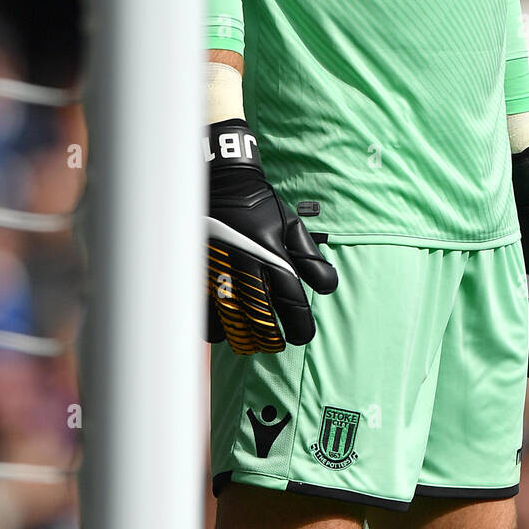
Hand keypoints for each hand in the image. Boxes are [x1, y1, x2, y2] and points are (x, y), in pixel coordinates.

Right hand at [205, 118, 337, 353]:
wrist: (221, 184)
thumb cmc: (260, 207)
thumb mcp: (291, 225)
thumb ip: (311, 258)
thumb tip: (328, 287)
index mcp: (273, 255)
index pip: (293, 303)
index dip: (301, 327)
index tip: (303, 336)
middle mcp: (247, 267)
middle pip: (262, 320)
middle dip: (272, 340)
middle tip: (277, 344)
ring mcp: (221, 273)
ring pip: (234, 324)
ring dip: (246, 339)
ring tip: (253, 342)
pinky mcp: (199, 276)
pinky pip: (207, 316)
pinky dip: (218, 330)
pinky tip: (227, 329)